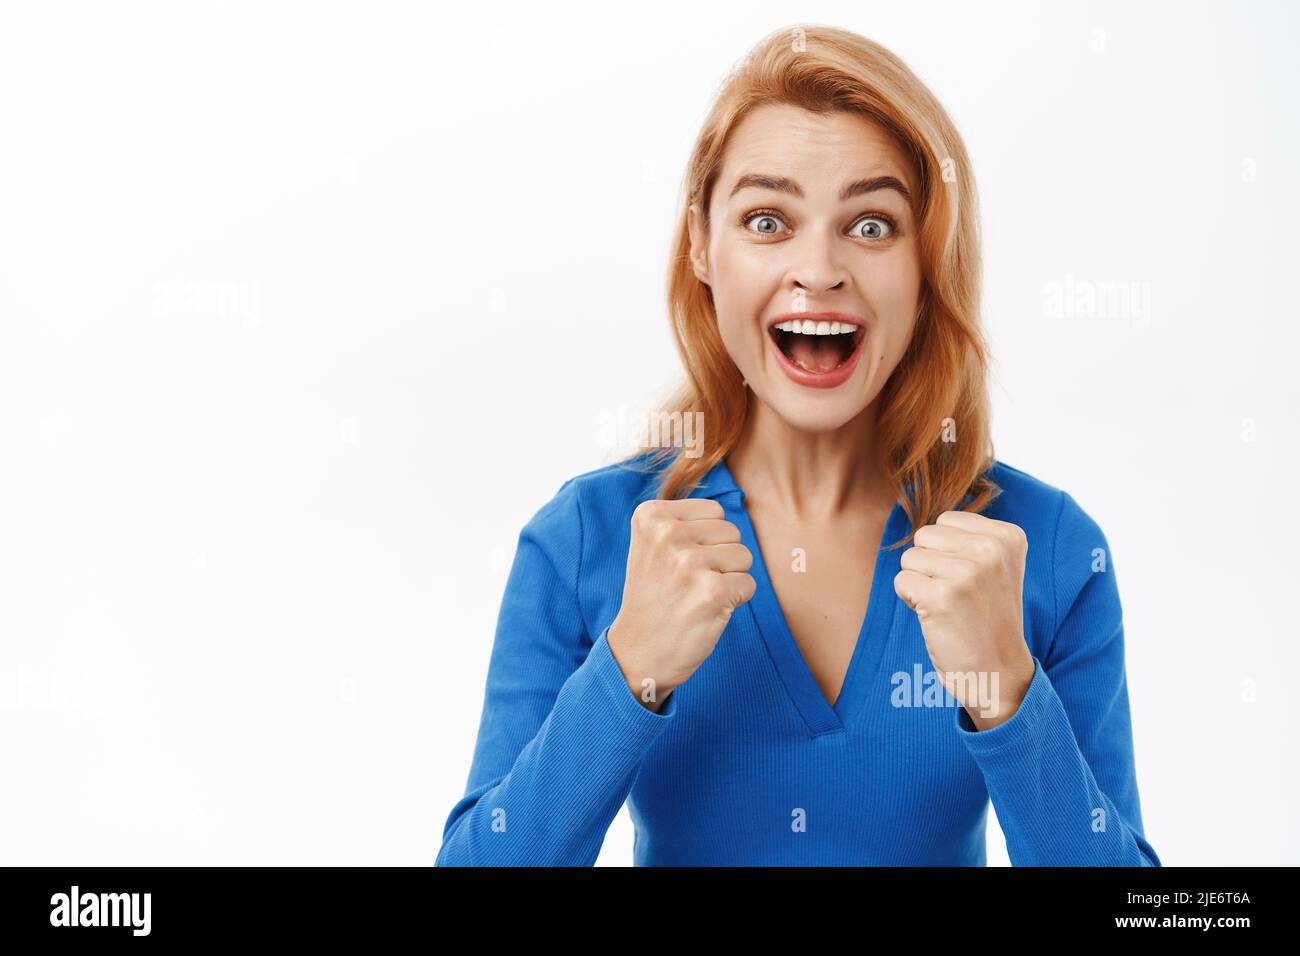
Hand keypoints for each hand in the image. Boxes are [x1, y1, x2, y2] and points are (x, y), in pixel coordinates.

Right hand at [608, 498, 754, 707]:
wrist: (636, 652)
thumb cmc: (652, 596)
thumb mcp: (651, 545)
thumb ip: (683, 521)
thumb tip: (726, 512)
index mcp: (651, 516)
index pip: (714, 511)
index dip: (704, 540)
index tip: (676, 563)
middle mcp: (668, 534)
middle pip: (732, 531)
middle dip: (719, 558)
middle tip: (687, 583)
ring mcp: (690, 562)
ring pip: (744, 556)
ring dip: (728, 578)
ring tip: (695, 595)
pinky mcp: (713, 592)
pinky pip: (748, 584)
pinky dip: (735, 601)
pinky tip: (706, 610)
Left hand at [893, 510, 1033, 729]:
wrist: (996, 670)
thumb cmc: (987, 616)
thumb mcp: (996, 565)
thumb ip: (969, 535)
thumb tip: (922, 511)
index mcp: (1008, 537)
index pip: (946, 521)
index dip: (947, 551)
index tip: (971, 580)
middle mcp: (991, 550)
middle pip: (924, 535)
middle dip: (930, 565)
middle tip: (956, 595)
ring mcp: (967, 573)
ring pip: (910, 558)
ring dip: (920, 583)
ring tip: (948, 605)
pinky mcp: (941, 596)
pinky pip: (901, 581)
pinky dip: (910, 600)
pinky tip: (936, 616)